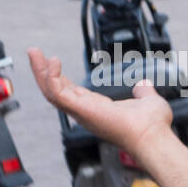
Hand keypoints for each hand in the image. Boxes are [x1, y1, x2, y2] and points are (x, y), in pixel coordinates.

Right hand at [28, 48, 172, 158]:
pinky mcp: (80, 109)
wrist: (154, 135)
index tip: (52, 61)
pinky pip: (56, 92)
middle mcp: (85, 111)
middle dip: (42, 71)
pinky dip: (50, 76)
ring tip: (33, 51)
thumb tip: (144, 84)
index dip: (59, 77)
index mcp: (96, 108)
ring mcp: (81, 111)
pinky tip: (53, 61)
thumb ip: (143, 92)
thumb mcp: (147, 100)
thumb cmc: (153, 125)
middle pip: (54, 90)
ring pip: (50, 91)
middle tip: (34, 52)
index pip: (70, 92)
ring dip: (39, 70)